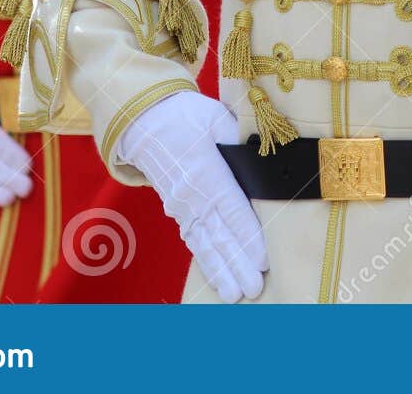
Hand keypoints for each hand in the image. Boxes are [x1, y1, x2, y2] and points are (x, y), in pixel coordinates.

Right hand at [116, 92, 266, 303]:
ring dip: (222, 271)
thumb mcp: (217, 117)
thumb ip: (240, 136)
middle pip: (219, 235)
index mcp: (205, 170)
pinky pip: (194, 242)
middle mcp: (193, 195)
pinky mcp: (180, 211)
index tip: (263, 259)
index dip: (248, 236)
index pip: (232, 209)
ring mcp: (184, 206)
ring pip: (206, 244)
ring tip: (237, 294)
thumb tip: (265, 151)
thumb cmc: (188, 116)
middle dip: (238, 264)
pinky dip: (207, 263)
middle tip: (254, 289)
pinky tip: (219, 281)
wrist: (147, 121)